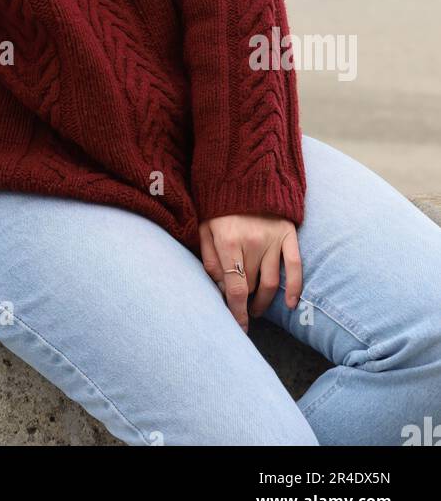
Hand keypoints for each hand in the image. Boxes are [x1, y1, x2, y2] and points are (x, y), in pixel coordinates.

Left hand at [198, 214, 301, 332]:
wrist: (244, 174)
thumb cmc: (220, 205)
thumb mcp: (204, 228)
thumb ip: (209, 258)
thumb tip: (220, 287)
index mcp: (228, 241)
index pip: (235, 288)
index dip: (237, 312)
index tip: (239, 326)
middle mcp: (253, 242)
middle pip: (251, 286)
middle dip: (245, 301)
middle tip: (241, 308)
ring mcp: (273, 239)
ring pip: (271, 282)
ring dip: (264, 301)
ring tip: (257, 308)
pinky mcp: (288, 234)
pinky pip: (295, 266)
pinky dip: (294, 288)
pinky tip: (290, 304)